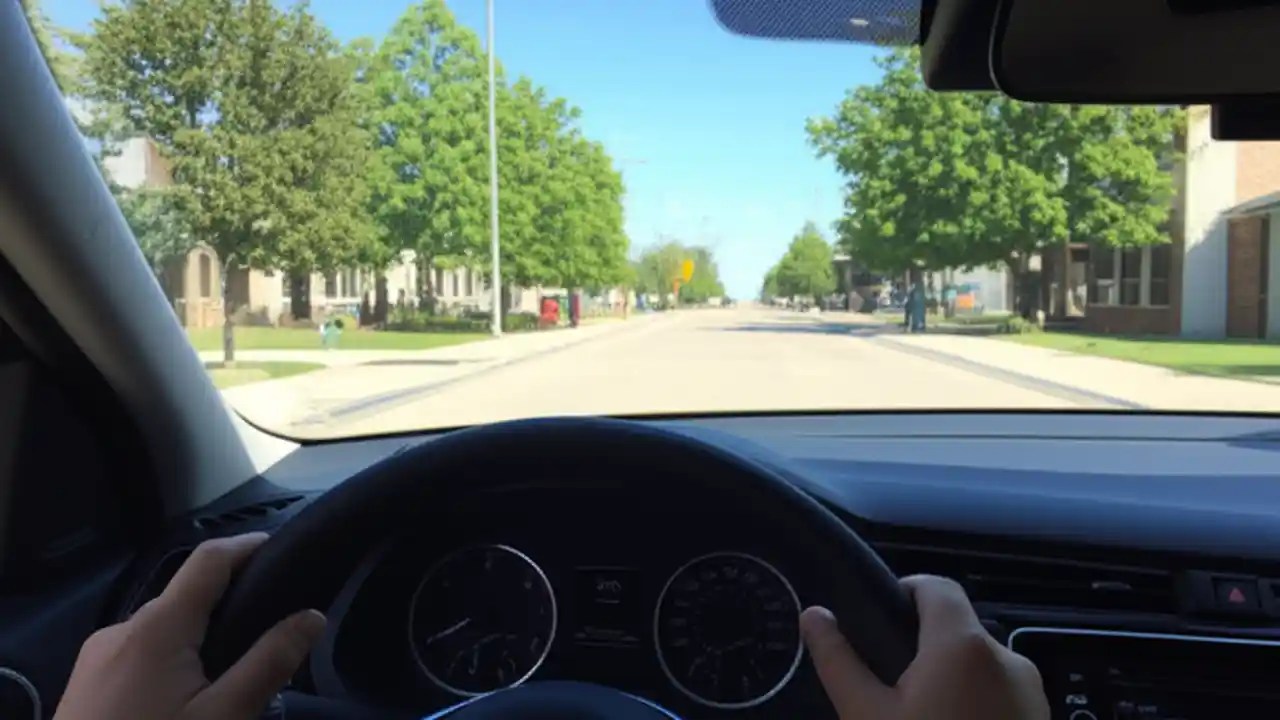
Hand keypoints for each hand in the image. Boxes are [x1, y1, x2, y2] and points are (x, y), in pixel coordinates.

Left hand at [54, 533, 326, 719]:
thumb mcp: (223, 716)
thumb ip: (269, 663)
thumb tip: (312, 616)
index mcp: (157, 627)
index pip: (209, 559)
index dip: (248, 545)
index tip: (284, 548)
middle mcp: (122, 629)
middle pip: (186, 598)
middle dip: (228, 605)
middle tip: (270, 633)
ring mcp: (97, 657)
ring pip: (162, 630)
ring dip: (198, 638)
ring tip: (230, 674)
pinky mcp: (84, 684)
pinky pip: (138, 654)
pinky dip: (170, 660)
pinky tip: (183, 698)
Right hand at [802, 575, 1048, 719]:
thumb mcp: (866, 717)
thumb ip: (839, 660)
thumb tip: (814, 615)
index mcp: (963, 645)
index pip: (936, 586)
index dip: (905, 591)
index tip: (879, 619)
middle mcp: (1007, 660)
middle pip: (956, 630)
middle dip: (922, 651)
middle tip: (889, 692)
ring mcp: (1032, 695)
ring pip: (979, 668)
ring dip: (949, 683)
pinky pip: (1000, 697)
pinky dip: (973, 707)